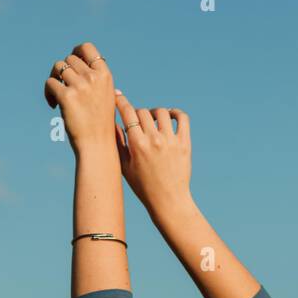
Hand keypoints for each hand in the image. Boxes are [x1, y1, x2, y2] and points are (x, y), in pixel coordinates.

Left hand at [43, 41, 116, 155]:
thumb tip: (80, 61)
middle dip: (63, 71)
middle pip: (69, 59)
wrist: (97, 146)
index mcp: (105, 75)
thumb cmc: (101, 125)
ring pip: (57, 68)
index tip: (71, 60)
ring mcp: (80, 86)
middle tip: (62, 87)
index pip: (88, 48)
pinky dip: (48, 93)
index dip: (76, 50)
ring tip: (56, 96)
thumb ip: (95, 79)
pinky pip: (50, 83)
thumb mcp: (105, 97)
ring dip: (54, 79)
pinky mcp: (67, 97)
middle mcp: (93, 77)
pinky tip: (53, 105)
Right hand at [114, 93, 191, 218]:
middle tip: (137, 124)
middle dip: (137, 114)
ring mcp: (171, 141)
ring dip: (154, 113)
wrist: (168, 201)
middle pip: (142, 112)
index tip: (117, 96)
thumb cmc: (143, 187)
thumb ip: (118, 143)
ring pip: (161, 112)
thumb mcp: (125, 167)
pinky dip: (175, 113)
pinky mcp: (184, 143)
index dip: (120, 101)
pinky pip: (182, 118)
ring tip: (152, 122)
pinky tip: (169, 117)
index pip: (127, 112)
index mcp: (137, 145)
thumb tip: (113, 123)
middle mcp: (154, 140)